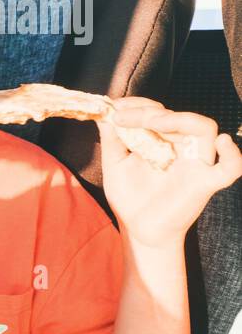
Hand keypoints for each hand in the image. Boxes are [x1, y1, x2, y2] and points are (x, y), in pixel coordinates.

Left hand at [97, 97, 241, 247]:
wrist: (138, 229)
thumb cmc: (130, 197)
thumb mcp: (115, 163)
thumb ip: (112, 139)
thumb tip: (105, 113)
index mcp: (164, 140)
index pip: (159, 111)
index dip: (138, 105)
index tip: (114, 109)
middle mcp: (184, 147)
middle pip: (178, 116)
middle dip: (148, 112)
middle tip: (122, 117)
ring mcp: (197, 163)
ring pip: (205, 128)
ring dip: (179, 119)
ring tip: (153, 122)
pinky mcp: (205, 183)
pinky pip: (230, 168)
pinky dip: (233, 155)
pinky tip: (222, 142)